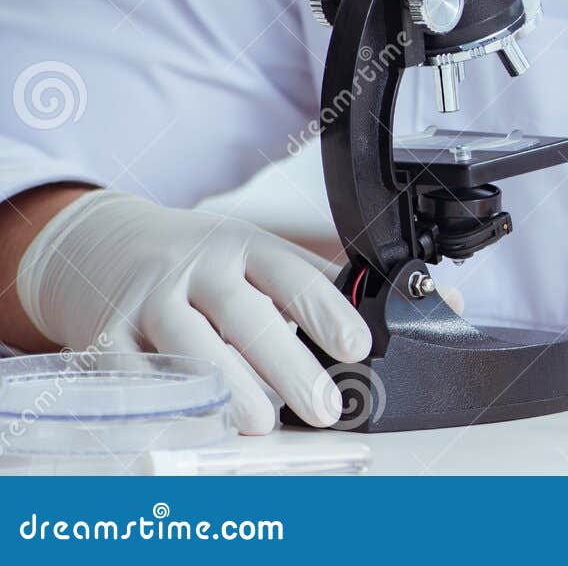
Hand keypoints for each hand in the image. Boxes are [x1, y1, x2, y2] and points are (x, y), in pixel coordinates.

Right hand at [16, 190, 370, 432]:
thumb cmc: (195, 259)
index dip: (326, 312)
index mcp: (243, 245)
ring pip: (190, 345)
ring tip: (263, 423)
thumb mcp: (249, 250)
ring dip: (228, 387)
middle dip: (288, 365)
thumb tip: (368, 310)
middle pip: (246, 316)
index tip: (357, 347)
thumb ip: (301, 281)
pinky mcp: (106, 332)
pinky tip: (193, 424)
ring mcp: (148, 299)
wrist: (101, 242)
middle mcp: (196, 268)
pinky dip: (164, 401)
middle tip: (323, 405)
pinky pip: (134, 372)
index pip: (292, 276)